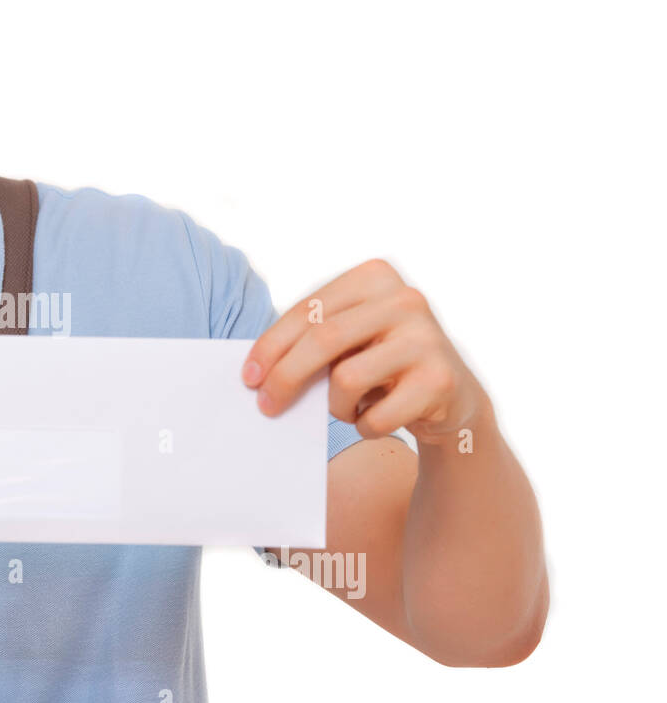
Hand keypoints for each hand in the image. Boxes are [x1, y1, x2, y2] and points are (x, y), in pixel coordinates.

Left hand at [240, 258, 488, 446]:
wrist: (454, 397)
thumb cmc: (383, 364)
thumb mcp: (350, 340)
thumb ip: (312, 341)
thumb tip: (258, 373)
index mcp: (375, 276)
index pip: (308, 311)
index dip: (271, 346)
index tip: (248, 378)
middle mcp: (405, 298)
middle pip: (324, 340)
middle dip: (286, 377)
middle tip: (266, 407)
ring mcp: (427, 338)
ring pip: (347, 379)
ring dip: (337, 406)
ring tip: (351, 407)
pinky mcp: (440, 380)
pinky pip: (376, 415)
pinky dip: (365, 426)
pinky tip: (378, 418)